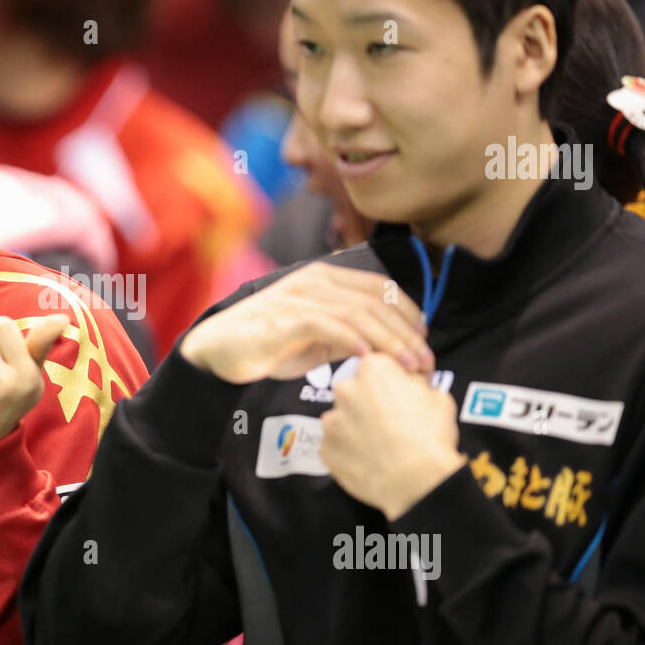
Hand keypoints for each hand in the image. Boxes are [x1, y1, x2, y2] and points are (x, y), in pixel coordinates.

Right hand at [179, 261, 432, 384]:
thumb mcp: (315, 338)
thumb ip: (346, 335)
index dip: (408, 311)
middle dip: (407, 332)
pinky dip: (353, 340)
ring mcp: (300, 297)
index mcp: (325, 279)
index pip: (379, 287)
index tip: (424, 338)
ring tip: (407, 365)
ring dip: (389, 340)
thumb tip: (382, 346)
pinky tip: (369, 359)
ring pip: (359, 313)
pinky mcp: (286, 318)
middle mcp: (315, 281)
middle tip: (426, 361)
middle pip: (376, 301)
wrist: (218, 349)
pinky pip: (328, 325)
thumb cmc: (268, 344)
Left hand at [319, 353, 464, 518]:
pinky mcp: (326, 448)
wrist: (417, 481)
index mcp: (373, 369)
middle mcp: (346, 389)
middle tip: (389, 422)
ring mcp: (332, 420)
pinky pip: (336, 444)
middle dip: (368, 402)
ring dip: (356, 427)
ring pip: (343, 418)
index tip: (397, 394)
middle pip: (354, 390)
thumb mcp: (437, 397)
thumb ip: (416, 382)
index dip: (388, 381)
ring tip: (380, 444)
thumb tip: (410, 382)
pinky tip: (369, 458)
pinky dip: (348, 450)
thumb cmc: (430, 437)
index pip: (375, 365)